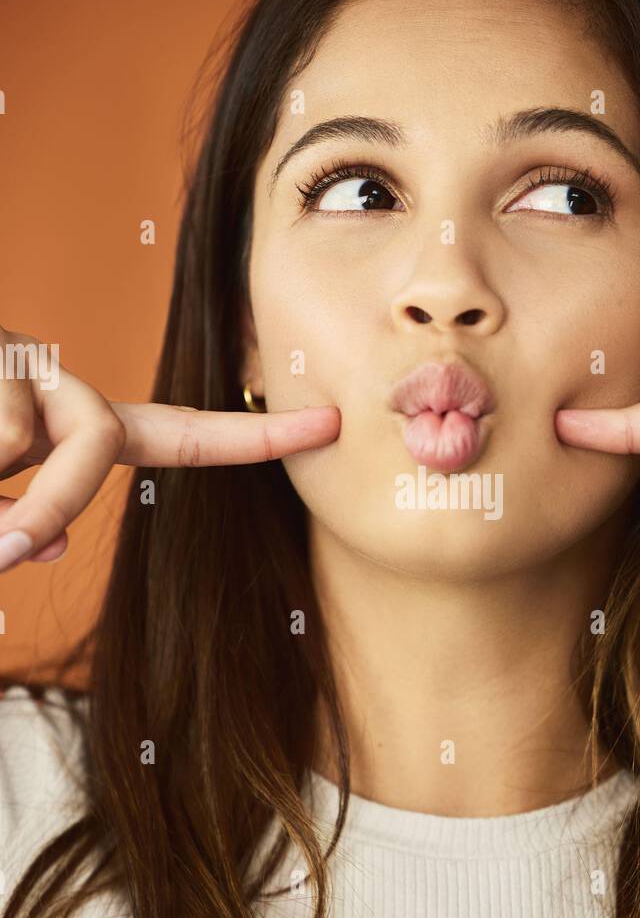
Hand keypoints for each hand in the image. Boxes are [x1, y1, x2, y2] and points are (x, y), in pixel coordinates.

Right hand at [0, 329, 339, 572]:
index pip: (182, 435)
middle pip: (102, 439)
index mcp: (78, 425)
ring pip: (15, 438)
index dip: (252, 438)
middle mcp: (61, 385)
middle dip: (53, 501)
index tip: (328, 426)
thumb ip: (32, 517)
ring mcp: (21, 364)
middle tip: (2, 553)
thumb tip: (51, 549)